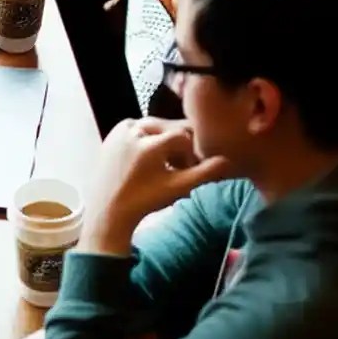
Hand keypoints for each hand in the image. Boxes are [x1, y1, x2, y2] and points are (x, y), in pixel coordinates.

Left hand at [81, 118, 231, 254]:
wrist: (108, 210)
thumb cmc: (144, 200)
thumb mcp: (179, 188)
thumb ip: (206, 173)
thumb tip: (229, 161)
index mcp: (149, 141)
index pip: (185, 136)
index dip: (192, 154)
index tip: (191, 171)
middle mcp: (133, 128)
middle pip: (170, 129)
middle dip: (180, 148)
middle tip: (180, 169)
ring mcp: (120, 129)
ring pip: (156, 129)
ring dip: (166, 145)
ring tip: (165, 168)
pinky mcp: (113, 134)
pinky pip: (139, 131)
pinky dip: (149, 141)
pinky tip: (150, 162)